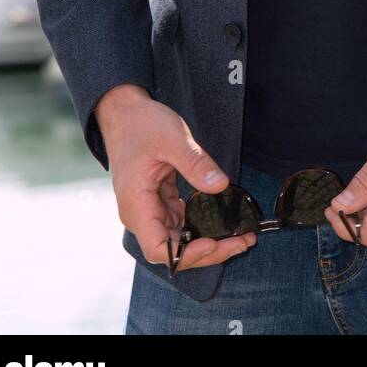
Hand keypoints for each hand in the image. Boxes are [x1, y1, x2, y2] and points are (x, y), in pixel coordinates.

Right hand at [95, 84, 256, 271]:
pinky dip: (201, 225)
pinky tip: (221, 221)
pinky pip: (181, 221)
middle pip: (174, 249)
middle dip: (208, 251)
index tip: (214, 242)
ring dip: (208, 240)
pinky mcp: (159, 201)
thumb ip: (196, 164)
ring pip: (180, 238)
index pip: (159, 249)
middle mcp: (141, 214)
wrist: (124, 112)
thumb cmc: (140, 124)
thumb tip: (220, 185)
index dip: (187, 254)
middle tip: (241, 242)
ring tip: (239, 236)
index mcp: (137, 205)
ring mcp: (150, 209)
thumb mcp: (172, 139)